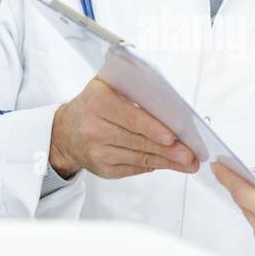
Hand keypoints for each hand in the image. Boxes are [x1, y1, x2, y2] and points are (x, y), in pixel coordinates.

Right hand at [49, 77, 199, 179]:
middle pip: (138, 141)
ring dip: (166, 161)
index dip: (152, 128)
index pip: (130, 117)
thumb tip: (167, 100)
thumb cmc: (92, 105)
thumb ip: (132, 86)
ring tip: (187, 162)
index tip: (172, 136)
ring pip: (139, 158)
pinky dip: (153, 166)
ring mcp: (98, 152)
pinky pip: (134, 168)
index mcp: (98, 103)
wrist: (65, 132)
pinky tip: (168, 164)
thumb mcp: (105, 86)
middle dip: (168, 150)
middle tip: (189, 154)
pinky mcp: (103, 170)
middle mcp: (95, 129)